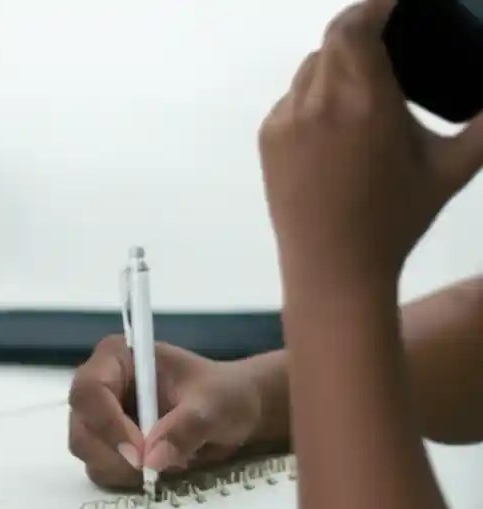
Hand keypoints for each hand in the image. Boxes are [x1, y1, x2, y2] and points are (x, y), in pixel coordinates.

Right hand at [67, 336, 265, 489]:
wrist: (234, 411)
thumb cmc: (224, 394)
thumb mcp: (214, 404)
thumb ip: (186, 427)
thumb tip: (153, 459)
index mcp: (117, 358)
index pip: (90, 390)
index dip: (108, 424)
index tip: (141, 454)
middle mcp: (100, 385)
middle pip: (81, 426)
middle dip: (114, 453)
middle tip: (154, 469)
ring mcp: (100, 417)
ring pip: (86, 451)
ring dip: (121, 468)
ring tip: (165, 463)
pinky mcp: (106, 444)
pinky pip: (100, 468)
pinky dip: (125, 477)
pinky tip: (157, 468)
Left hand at [259, 0, 482, 289]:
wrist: (333, 268)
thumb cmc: (397, 219)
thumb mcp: (455, 166)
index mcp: (363, 100)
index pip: (356, 24)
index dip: (374, 6)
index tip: (395, 4)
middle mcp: (318, 103)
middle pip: (334, 40)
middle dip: (361, 33)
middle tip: (389, 37)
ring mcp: (286, 121)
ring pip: (310, 68)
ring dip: (337, 65)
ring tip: (366, 84)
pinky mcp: (268, 139)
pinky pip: (292, 98)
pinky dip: (315, 96)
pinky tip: (338, 119)